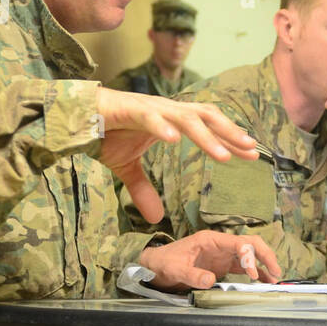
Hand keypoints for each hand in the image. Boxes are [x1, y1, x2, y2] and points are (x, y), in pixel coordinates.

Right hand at [96, 88, 257, 223]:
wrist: (74, 116)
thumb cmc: (105, 134)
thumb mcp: (127, 168)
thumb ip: (143, 190)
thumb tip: (156, 218)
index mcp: (171, 120)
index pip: (208, 125)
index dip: (230, 137)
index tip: (252, 153)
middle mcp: (166, 110)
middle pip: (206, 116)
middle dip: (229, 133)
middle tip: (250, 149)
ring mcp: (150, 108)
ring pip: (186, 118)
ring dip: (206, 136)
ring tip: (224, 155)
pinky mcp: (128, 109)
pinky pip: (150, 117)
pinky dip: (162, 127)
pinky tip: (174, 139)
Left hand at [139, 232, 280, 289]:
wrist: (156, 267)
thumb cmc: (164, 262)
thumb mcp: (175, 268)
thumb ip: (192, 274)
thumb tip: (210, 280)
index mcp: (211, 240)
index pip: (239, 242)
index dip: (250, 256)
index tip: (253, 274)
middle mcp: (221, 245)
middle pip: (250, 244)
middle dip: (265, 256)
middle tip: (276, 271)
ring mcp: (223, 255)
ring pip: (250, 255)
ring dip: (263, 265)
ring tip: (275, 279)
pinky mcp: (223, 266)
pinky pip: (244, 268)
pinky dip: (255, 273)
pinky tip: (264, 281)